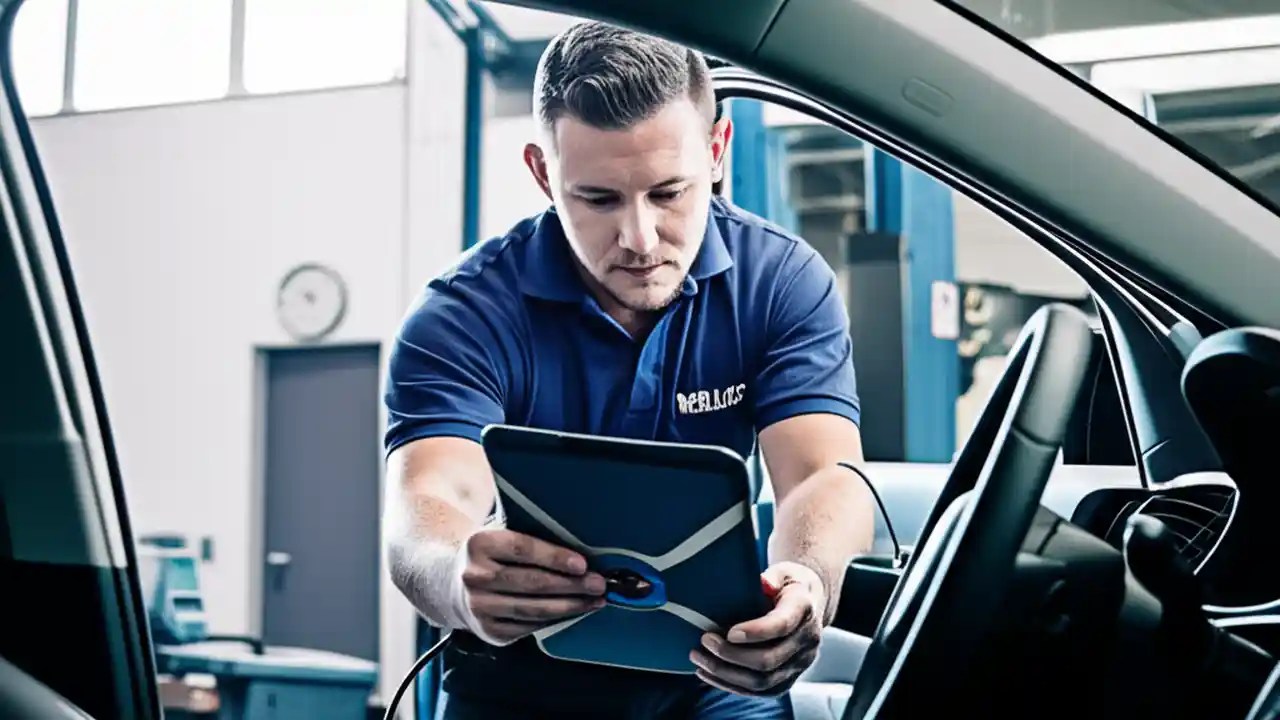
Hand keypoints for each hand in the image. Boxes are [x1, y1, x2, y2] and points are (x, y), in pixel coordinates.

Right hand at [454, 529, 606, 645]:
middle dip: (571, 585)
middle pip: (532, 583)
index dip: (555, 557)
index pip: (523, 549)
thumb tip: (579, 550)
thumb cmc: (490, 554)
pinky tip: (574, 612)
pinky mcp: (489, 631)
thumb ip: (529, 536)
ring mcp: (479, 607)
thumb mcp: (499, 534)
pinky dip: (556, 619)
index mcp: (479, 544)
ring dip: (570, 606)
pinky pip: (529, 626)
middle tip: (598, 583)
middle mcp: (474, 577)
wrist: (450, 584)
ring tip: (595, 600)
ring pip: (533, 609)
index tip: (582, 564)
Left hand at [690, 562, 825, 695]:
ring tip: (699, 658)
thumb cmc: (789, 583)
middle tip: (704, 641)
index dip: (755, 632)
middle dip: (731, 655)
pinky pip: (760, 691)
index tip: (728, 632)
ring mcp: (799, 664)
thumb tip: (762, 583)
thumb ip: (773, 576)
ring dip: (726, 673)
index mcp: (804, 610)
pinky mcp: (788, 678)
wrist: (811, 602)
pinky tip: (708, 673)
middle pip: (768, 660)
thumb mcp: (784, 571)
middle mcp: (806, 641)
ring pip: (762, 682)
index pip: (781, 626)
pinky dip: (731, 686)